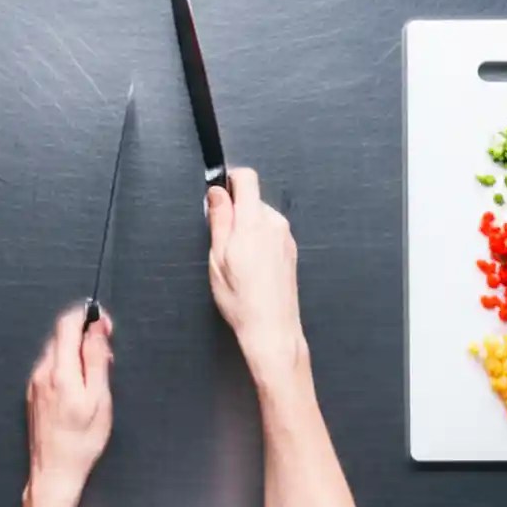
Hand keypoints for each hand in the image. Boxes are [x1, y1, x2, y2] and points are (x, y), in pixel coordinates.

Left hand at [25, 305, 113, 506]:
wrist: (55, 471)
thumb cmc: (81, 441)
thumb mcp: (99, 397)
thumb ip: (96, 358)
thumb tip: (96, 328)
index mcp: (59, 371)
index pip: (67, 323)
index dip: (87, 316)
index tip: (104, 324)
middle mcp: (42, 372)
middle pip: (61, 335)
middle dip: (85, 336)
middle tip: (106, 356)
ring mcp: (35, 382)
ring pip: (57, 351)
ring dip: (77, 353)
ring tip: (95, 377)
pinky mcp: (34, 393)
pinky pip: (51, 367)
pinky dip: (67, 367)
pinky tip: (80, 388)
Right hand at [207, 168, 306, 388]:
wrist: (272, 328)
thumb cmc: (241, 300)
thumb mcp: (218, 258)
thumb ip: (219, 220)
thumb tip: (216, 193)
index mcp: (253, 222)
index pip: (247, 178)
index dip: (230, 181)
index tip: (219, 196)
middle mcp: (275, 224)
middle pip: (253, 198)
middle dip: (235, 211)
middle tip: (222, 241)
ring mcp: (286, 236)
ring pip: (261, 216)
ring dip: (247, 228)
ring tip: (237, 259)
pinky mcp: (290, 249)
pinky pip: (271, 232)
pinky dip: (258, 240)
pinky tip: (251, 266)